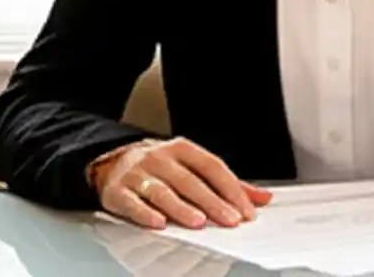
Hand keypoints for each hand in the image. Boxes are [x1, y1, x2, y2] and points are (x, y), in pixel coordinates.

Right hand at [93, 137, 272, 229]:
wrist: (112, 161)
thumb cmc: (160, 167)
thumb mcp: (193, 167)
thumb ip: (227, 183)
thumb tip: (262, 198)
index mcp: (183, 149)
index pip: (212, 167)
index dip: (231, 189)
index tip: (246, 210)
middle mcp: (160, 158)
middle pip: (190, 181)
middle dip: (212, 201)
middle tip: (230, 220)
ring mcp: (138, 173)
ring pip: (162, 191)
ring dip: (181, 207)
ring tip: (198, 222)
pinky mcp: (118, 190)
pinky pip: (133, 201)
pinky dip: (145, 213)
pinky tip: (159, 222)